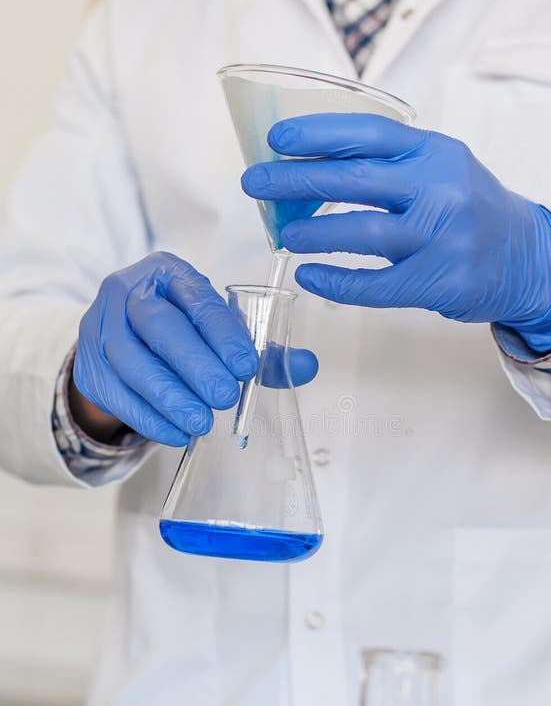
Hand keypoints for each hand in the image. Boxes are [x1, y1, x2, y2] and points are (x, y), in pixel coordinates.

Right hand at [73, 252, 317, 445]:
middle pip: (158, 327)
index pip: (196, 298)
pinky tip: (176, 433)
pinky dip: (148, 418)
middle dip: (194, 365)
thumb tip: (306, 366)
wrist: (124, 342)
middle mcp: (127, 292)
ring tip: (201, 423)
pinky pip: (116, 394)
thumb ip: (260, 350)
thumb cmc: (181, 333)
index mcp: (166, 272)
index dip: (222, 334)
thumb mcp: (218, 332)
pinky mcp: (89, 365)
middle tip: (224, 397)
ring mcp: (100, 327)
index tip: (247, 367)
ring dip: (170, 397)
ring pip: (132, 362)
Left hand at [241, 114, 550, 350]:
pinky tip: (309, 276)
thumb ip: (392, 165)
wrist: (526, 258)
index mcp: (435, 152)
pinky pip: (374, 285)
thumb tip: (311, 167)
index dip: (318, 133)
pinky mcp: (438, 282)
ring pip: (362, 232)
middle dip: (296, 179)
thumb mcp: (442, 168)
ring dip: (314, 232)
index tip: (277, 139)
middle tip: (256, 184)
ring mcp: (441, 237)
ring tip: (284, 235)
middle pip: (354, 178)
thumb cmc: (470, 209)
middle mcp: (439, 189)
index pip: (368, 133)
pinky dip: (336, 282)